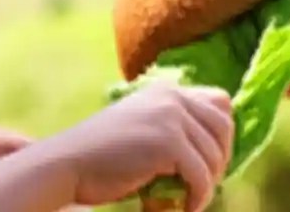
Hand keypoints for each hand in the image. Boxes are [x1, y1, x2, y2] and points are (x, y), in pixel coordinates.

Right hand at [45, 83, 233, 211]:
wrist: (66, 165)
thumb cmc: (101, 155)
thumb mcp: (142, 127)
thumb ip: (173, 127)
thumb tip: (215, 152)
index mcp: (168, 90)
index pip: (219, 102)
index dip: (222, 132)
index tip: (213, 157)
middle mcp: (173, 97)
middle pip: (223, 127)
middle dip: (221, 158)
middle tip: (207, 183)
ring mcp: (171, 117)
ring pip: (213, 155)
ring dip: (209, 182)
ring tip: (194, 199)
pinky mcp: (168, 142)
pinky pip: (200, 175)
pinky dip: (200, 195)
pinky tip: (189, 207)